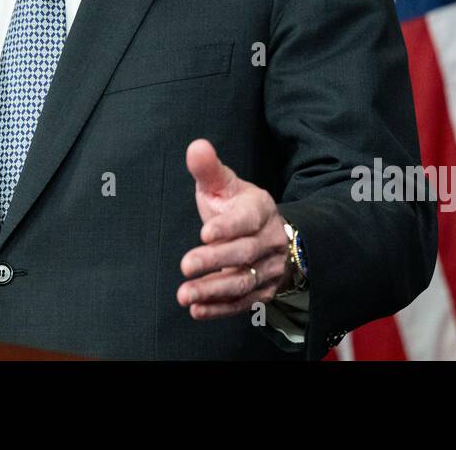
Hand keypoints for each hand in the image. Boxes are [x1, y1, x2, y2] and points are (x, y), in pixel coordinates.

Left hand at [177, 138, 290, 318]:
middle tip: (185, 265)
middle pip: (244, 253)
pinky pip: (242, 303)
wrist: (267, 234)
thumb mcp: (224, 184)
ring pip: (243, 282)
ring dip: (213, 290)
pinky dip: (219, 308)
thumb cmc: (236, 206)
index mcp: (261, 208)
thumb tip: (196, 146)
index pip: (247, 219)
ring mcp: (268, 268)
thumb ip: (208, 169)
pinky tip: (196, 309)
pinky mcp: (262, 291)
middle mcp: (270, 240)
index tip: (204, 233)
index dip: (227, 227)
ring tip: (185, 294)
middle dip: (214, 260)